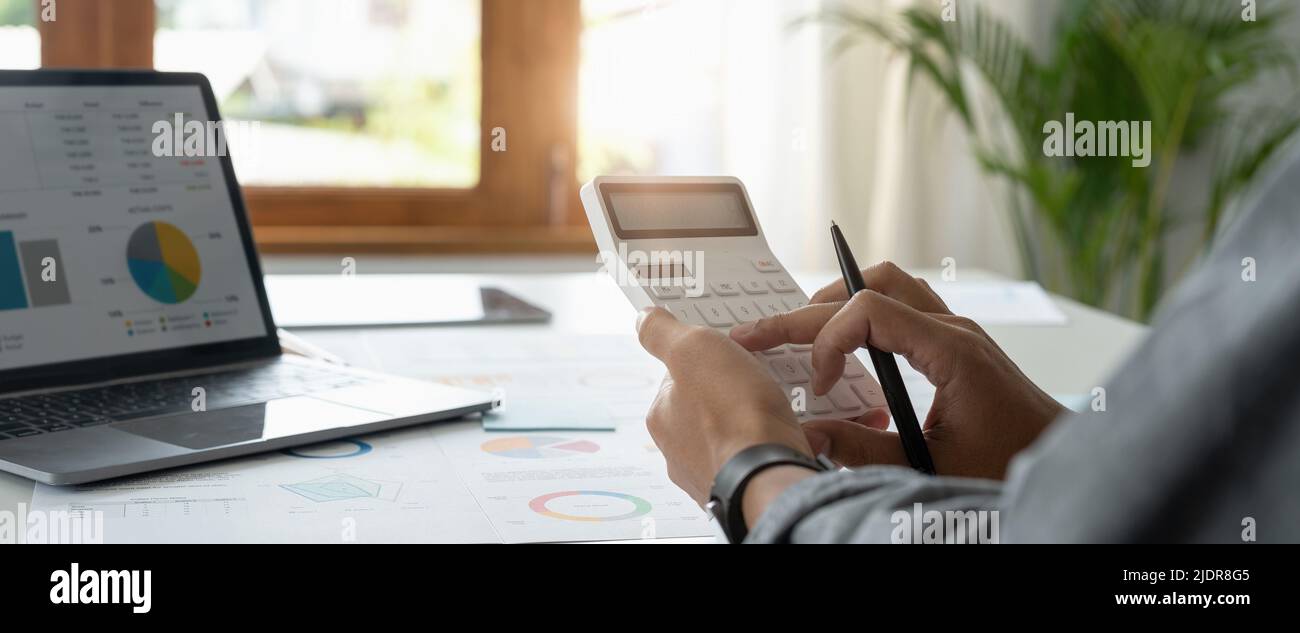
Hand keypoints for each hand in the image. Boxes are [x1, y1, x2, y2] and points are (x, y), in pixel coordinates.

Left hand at [636, 308, 811, 504]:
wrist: (770, 474)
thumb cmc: (733, 414)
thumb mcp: (693, 349)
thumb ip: (663, 332)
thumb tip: (644, 318)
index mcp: (661, 417)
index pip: (678, 376)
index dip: (706, 359)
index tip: (728, 354)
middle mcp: (677, 452)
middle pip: (704, 408)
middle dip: (729, 394)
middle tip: (756, 382)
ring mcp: (708, 475)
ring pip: (730, 437)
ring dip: (749, 424)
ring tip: (773, 412)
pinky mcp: (740, 491)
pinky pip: (753, 461)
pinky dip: (766, 449)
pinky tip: (782, 438)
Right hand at [730, 262, 1064, 479]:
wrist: (1061, 461)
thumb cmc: (1010, 464)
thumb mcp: (932, 467)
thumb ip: (865, 451)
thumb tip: (806, 434)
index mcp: (951, 350)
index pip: (868, 310)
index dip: (828, 342)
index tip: (816, 386)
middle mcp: (953, 328)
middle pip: (867, 288)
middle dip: (805, 313)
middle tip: (756, 334)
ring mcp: (955, 329)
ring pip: (886, 281)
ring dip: (838, 299)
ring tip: (798, 330)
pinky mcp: (953, 340)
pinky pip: (902, 301)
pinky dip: (864, 309)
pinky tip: (845, 339)